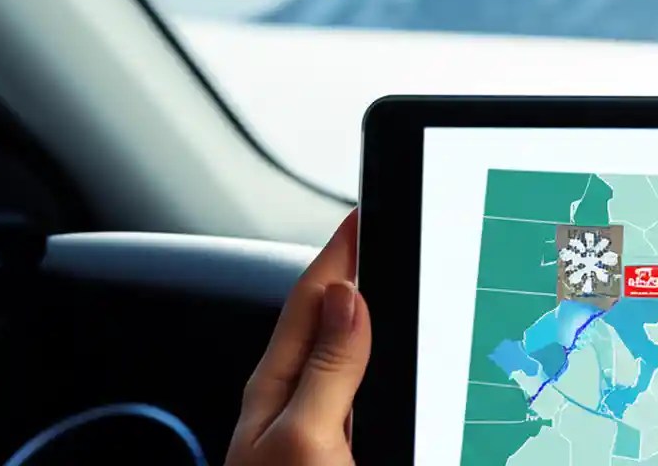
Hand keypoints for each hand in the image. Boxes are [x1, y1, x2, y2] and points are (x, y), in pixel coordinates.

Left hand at [226, 210, 371, 465]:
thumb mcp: (306, 438)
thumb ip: (327, 370)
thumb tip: (346, 299)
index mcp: (275, 391)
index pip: (309, 300)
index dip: (337, 252)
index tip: (360, 216)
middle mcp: (294, 406)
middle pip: (328, 321)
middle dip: (351, 273)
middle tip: (374, 232)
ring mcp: (316, 430)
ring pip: (345, 355)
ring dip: (362, 315)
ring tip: (377, 275)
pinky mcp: (339, 453)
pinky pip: (360, 391)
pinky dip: (374, 361)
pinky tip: (382, 354)